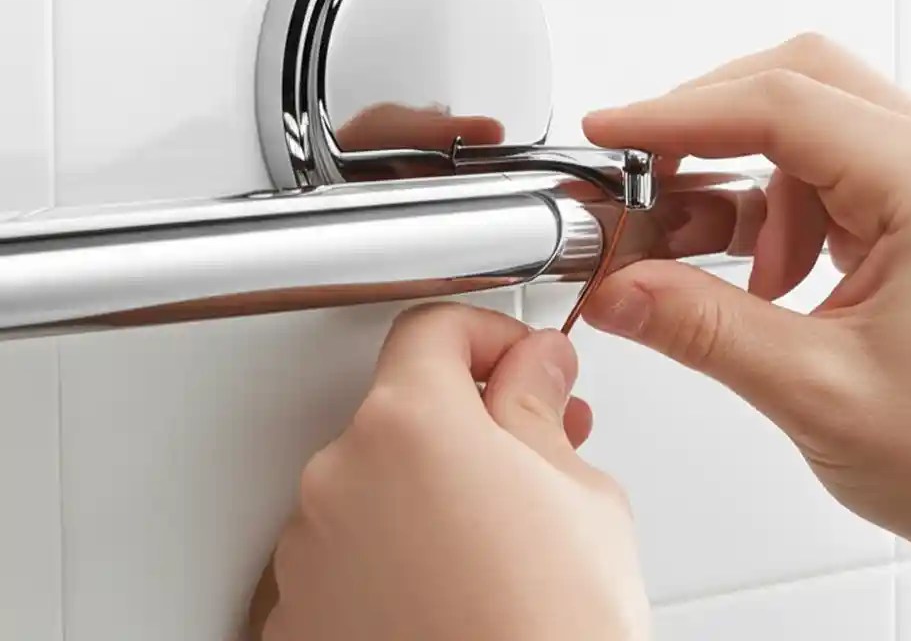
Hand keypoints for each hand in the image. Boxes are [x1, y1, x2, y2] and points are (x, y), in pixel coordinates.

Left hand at [260, 304, 648, 640]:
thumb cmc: (552, 633)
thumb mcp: (582, 496)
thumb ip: (541, 410)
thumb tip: (534, 370)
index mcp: (411, 426)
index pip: (435, 329)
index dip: (491, 335)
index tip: (522, 362)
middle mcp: (339, 479)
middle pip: (405, 411)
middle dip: (473, 421)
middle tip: (540, 449)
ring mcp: (310, 553)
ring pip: (376, 485)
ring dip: (432, 491)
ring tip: (506, 540)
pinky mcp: (298, 615)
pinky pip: (349, 555)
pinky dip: (395, 555)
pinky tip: (458, 588)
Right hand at [584, 33, 910, 559]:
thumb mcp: (811, 389)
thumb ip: (700, 326)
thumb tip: (620, 287)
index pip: (782, 105)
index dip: (679, 116)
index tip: (612, 134)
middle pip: (795, 86)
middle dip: (704, 130)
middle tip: (640, 183)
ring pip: (803, 128)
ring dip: (737, 183)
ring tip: (703, 262)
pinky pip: (821, 174)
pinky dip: (768, 213)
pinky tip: (754, 277)